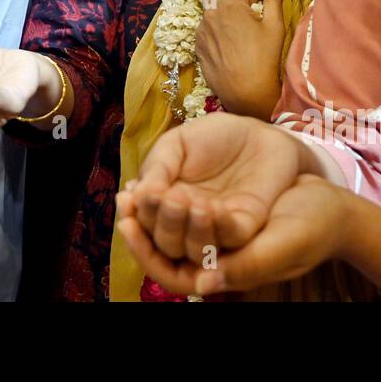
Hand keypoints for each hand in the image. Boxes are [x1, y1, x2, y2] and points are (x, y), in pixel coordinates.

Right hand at [114, 113, 304, 270]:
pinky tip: (210, 205)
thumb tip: (136, 195)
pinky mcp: (245, 226)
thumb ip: (157, 168)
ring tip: (185, 200)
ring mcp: (217, 230)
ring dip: (186, 230)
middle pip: (166, 245)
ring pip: (196, 252)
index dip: (133, 219)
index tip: (127, 199)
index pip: (144, 226)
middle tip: (164, 197)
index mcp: (165, 207)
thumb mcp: (176, 145)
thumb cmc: (211, 137)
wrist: (253, 130)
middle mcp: (189, 226)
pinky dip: (217, 225)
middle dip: (160, 223)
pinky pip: (229, 238)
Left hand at [120, 172, 351, 294]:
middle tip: (127, 195)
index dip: (147, 253)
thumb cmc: (312, 228)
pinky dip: (168, 192)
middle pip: (167, 249)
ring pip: (172, 229)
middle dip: (144, 224)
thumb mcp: (282, 248)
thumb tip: (201, 283)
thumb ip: (245, 268)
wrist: (332, 204)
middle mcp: (216, 260)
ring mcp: (216, 238)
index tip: (128, 224)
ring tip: (133, 184)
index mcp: (227, 276)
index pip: (173, 274)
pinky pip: (184, 207)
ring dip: (150, 208)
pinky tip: (155, 174)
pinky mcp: (219, 215)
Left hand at [196, 0, 285, 118]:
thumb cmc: (264, 57)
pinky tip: (233, 48)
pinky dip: (221, 35)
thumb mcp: (275, 25)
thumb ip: (274, 0)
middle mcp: (211, 13)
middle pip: (232, 2)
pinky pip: (211, 33)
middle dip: (246, 7)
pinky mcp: (198, 46)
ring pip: (220, 17)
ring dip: (231, 21)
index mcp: (230, 4)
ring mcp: (201, 31)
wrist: (245, 92)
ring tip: (245, 38)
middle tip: (259, 22)